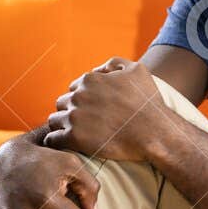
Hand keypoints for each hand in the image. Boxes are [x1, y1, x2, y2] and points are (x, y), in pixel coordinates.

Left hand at [44, 57, 165, 161]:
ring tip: (74, 135)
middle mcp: (78, 96)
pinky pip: (53, 139)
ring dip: (62, 126)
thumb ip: (113, 64)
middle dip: (71, 111)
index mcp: (89, 80)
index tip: (92, 110)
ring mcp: (74, 117)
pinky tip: (65, 145)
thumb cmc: (147, 103)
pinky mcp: (74, 138)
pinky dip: (56, 141)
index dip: (83, 99)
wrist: (154, 132)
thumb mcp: (136, 70)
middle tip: (84, 124)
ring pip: (54, 120)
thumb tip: (97, 69)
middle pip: (63, 103)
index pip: (74, 88)